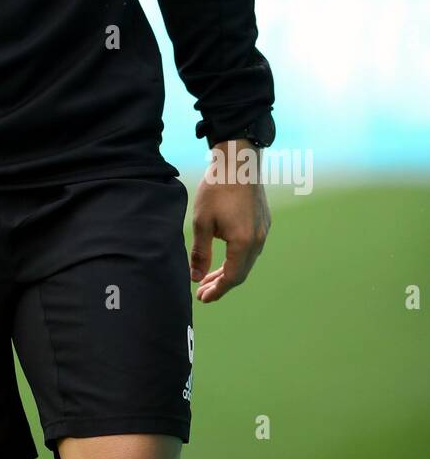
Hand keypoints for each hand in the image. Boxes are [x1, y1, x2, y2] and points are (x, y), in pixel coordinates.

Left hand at [189, 140, 270, 303]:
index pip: (232, 277)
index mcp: (244, 243)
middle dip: (221, 284)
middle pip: (241, 272)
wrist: (239, 160)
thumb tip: (195, 277)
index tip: (202, 298)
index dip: (217, 290)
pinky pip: (251, 248)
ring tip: (209, 276)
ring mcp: (263, 230)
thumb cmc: (218, 189)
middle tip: (202, 292)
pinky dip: (237, 257)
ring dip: (229, 271)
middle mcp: (258, 240)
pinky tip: (224, 256)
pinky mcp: (263, 221)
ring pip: (246, 260)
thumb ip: (200, 253)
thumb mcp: (202, 222)